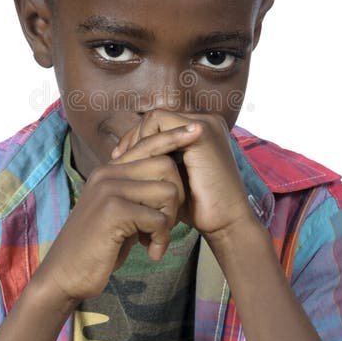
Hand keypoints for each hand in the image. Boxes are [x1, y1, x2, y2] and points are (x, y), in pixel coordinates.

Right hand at [37, 148, 186, 302]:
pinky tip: (150, 252)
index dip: (174, 137)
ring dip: (169, 222)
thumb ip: (137, 193)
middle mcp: (108, 173)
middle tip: (163, 226)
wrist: (65, 274)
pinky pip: (159, 219)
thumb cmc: (98, 246)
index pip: (148, 144)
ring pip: (167, 192)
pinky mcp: (113, 211)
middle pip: (166, 166)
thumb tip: (170, 182)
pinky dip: (161, 239)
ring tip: (154, 239)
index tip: (196, 130)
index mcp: (110, 170)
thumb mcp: (118, 212)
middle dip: (175, 199)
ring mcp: (109, 189)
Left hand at [110, 109, 262, 246]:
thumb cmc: (197, 207)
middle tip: (117, 158)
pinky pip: (160, 123)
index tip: (121, 160)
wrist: (224, 222)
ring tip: (125, 160)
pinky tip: (136, 159)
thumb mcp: (173, 179)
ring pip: (155, 117)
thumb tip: (127, 157)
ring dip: (137, 137)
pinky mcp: (201, 132)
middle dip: (134, 137)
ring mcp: (204, 124)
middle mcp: (205, 122)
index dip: (139, 139)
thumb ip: (158, 163)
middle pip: (156, 119)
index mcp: (201, 132)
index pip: (161, 125)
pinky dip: (144, 137)